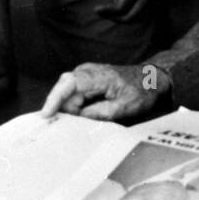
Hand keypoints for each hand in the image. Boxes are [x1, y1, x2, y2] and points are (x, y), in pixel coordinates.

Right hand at [41, 62, 168, 121]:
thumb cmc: (142, 90)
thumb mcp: (125, 107)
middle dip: (61, 109)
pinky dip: (73, 107)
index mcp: (98, 76)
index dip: (55, 99)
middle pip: (63, 90)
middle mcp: (87, 71)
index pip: (69, 84)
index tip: (46, 114)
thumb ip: (100, 113)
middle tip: (62, 128)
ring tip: (73, 125)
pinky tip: (77, 118)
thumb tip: (79, 118)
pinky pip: (73, 94)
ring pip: (66, 94)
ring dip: (68, 110)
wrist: (152, 78)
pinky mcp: (86, 81)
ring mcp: (85, 74)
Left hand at [97, 0, 186, 23]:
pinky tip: (127, 4)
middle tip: (102, 11)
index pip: (121, 6)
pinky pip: (149, 9)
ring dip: (126, 17)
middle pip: (131, 16)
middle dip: (115, 18)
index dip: (106, 11)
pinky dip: (136, 13)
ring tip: (112, 10)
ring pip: (142, 15)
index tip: (96, 8)